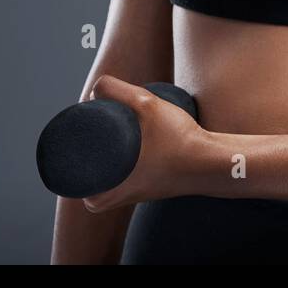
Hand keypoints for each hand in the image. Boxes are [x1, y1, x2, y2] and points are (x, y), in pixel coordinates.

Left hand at [82, 75, 209, 212]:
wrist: (217, 163)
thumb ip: (119, 91)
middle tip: (93, 133)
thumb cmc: (179, 141)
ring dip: (105, 166)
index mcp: (106, 194)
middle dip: (86, 162)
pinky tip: (132, 150)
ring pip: (108, 186)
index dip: (69, 161)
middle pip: (88, 184)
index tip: (77, 138)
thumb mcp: (146, 107)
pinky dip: (125, 170)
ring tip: (109, 137)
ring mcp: (139, 197)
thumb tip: (97, 86)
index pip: (73, 182)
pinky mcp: (155, 189)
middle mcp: (120, 201)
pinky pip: (128, 183)